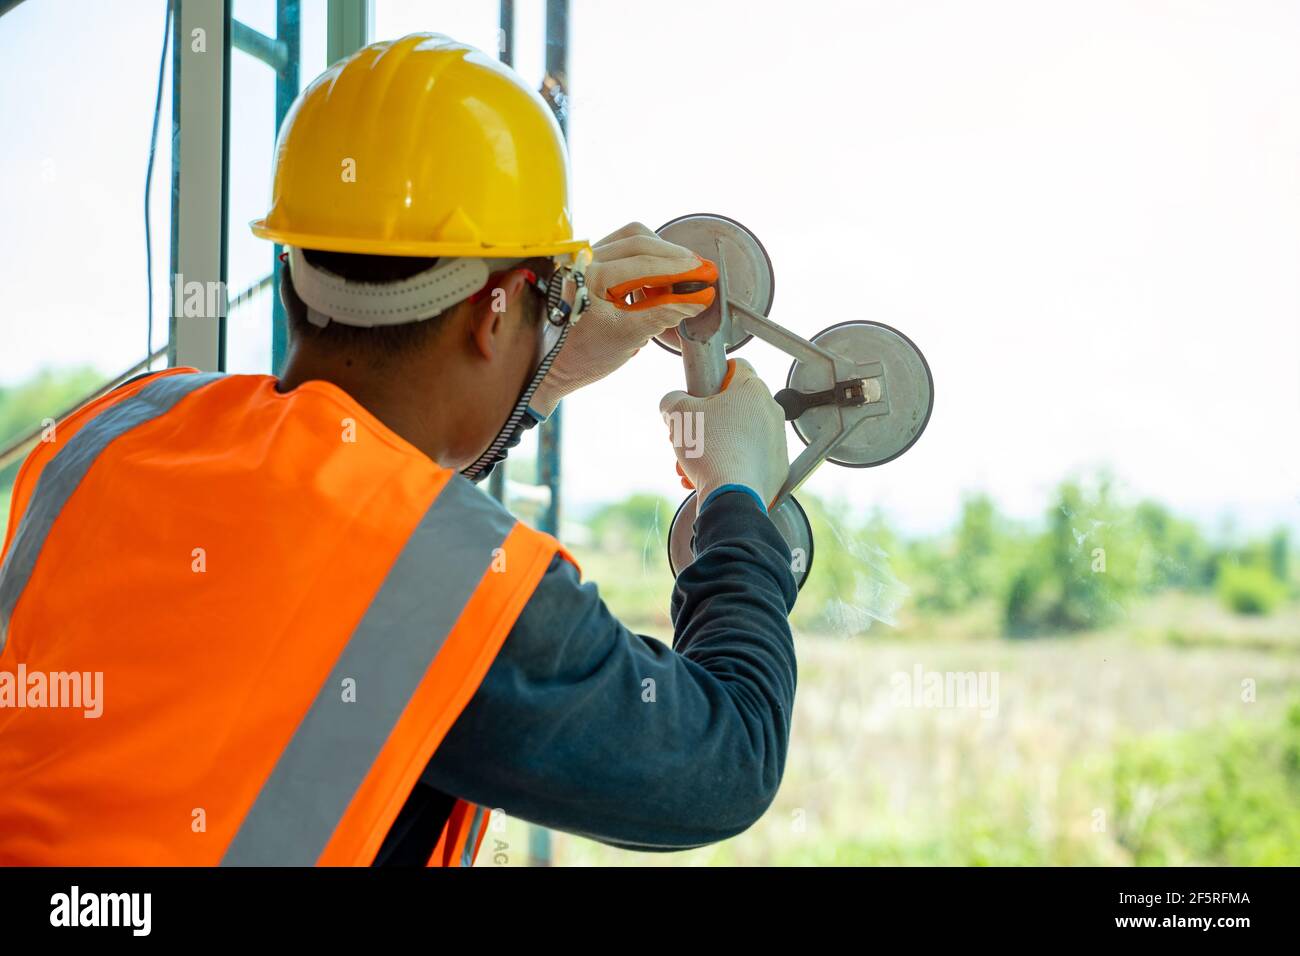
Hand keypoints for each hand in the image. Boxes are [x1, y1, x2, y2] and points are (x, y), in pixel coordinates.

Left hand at [529, 223, 712, 416]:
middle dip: (674, 256)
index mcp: (588, 275)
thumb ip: (665, 313)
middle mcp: (583, 259)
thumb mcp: (629, 338)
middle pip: (639, 240)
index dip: (681, 269)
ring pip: (631, 240)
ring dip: (660, 256)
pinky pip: (622, 251)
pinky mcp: (589, 265)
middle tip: (700, 271)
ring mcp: (584, 259)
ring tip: (681, 280)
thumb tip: (699, 297)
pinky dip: (645, 262)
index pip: (644, 262)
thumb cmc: (580, 356)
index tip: (706, 276)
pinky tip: (658, 284)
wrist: (549, 368)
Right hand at [659, 358, 787, 508]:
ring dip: (714, 445)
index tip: (702, 390)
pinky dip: (730, 464)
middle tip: (688, 435)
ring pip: (740, 435)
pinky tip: (708, 476)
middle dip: (708, 420)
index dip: (715, 375)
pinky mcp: (779, 467)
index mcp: (753, 389)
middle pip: (735, 406)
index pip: (736, 367)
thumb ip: (673, 399)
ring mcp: (778, 440)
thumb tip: (674, 402)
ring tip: (692, 463)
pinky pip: (751, 458)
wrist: (732, 495)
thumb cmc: (711, 450)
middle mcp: (772, 410)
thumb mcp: (677, 413)